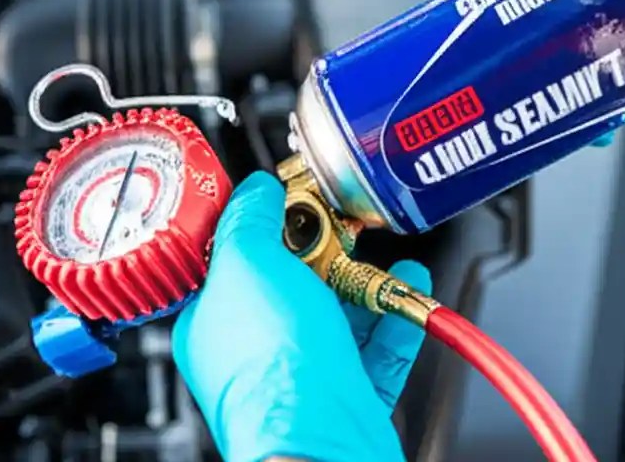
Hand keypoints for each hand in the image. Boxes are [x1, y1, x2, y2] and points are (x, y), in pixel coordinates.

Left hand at [172, 172, 430, 461]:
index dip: (267, 219)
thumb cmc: (274, 369)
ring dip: (368, 276)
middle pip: (294, 279)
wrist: (324, 442)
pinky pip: (378, 346)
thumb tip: (255, 188)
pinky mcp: (349, 394)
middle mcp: (257, 348)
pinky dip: (397, 313)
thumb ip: (250, 219)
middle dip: (327, 246)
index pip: (236, 254)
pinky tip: (410, 285)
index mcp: (214, 318)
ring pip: (340, 312)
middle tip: (348, 219)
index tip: (295, 193)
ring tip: (388, 252)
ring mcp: (304, 373)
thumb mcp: (249, 264)